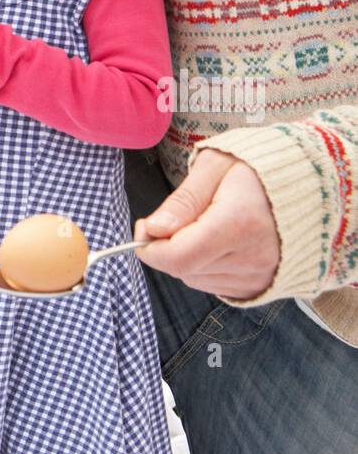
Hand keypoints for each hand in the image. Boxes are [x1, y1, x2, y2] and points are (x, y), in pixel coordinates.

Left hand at [133, 148, 280, 299]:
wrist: (307, 184)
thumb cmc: (257, 169)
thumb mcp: (214, 167)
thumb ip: (182, 200)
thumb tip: (153, 230)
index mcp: (239, 223)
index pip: (178, 256)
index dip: (150, 247)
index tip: (145, 226)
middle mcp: (253, 257)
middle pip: (183, 269)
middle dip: (166, 246)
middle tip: (173, 218)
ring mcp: (260, 276)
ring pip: (195, 279)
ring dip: (186, 256)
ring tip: (204, 224)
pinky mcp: (261, 286)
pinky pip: (214, 285)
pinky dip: (205, 266)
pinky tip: (217, 241)